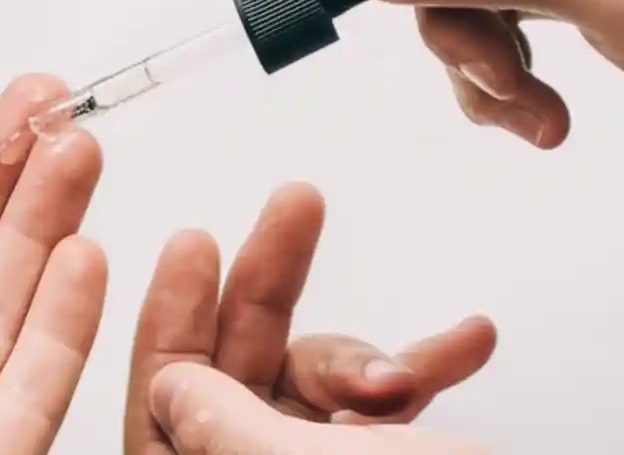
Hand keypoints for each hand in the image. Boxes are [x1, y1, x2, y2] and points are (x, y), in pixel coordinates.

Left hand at [126, 183, 496, 453]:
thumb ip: (209, 420)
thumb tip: (172, 384)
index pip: (161, 396)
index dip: (173, 314)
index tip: (198, 239)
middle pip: (235, 374)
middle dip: (270, 286)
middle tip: (298, 204)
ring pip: (312, 386)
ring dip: (364, 358)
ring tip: (411, 370)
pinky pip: (383, 415)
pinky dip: (422, 373)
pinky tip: (463, 345)